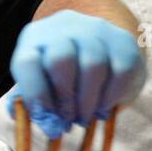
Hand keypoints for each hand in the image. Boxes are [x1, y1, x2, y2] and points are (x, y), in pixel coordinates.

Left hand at [5, 10, 144, 136]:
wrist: (101, 49)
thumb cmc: (62, 75)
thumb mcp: (41, 84)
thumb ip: (32, 102)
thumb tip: (35, 120)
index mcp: (35, 38)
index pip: (28, 62)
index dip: (36, 96)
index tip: (47, 123)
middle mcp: (64, 27)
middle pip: (61, 59)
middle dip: (64, 98)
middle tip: (68, 122)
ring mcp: (97, 30)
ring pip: (93, 65)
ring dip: (88, 102)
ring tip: (84, 119)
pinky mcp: (124, 41)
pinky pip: (120, 72)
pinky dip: (111, 98)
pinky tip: (103, 108)